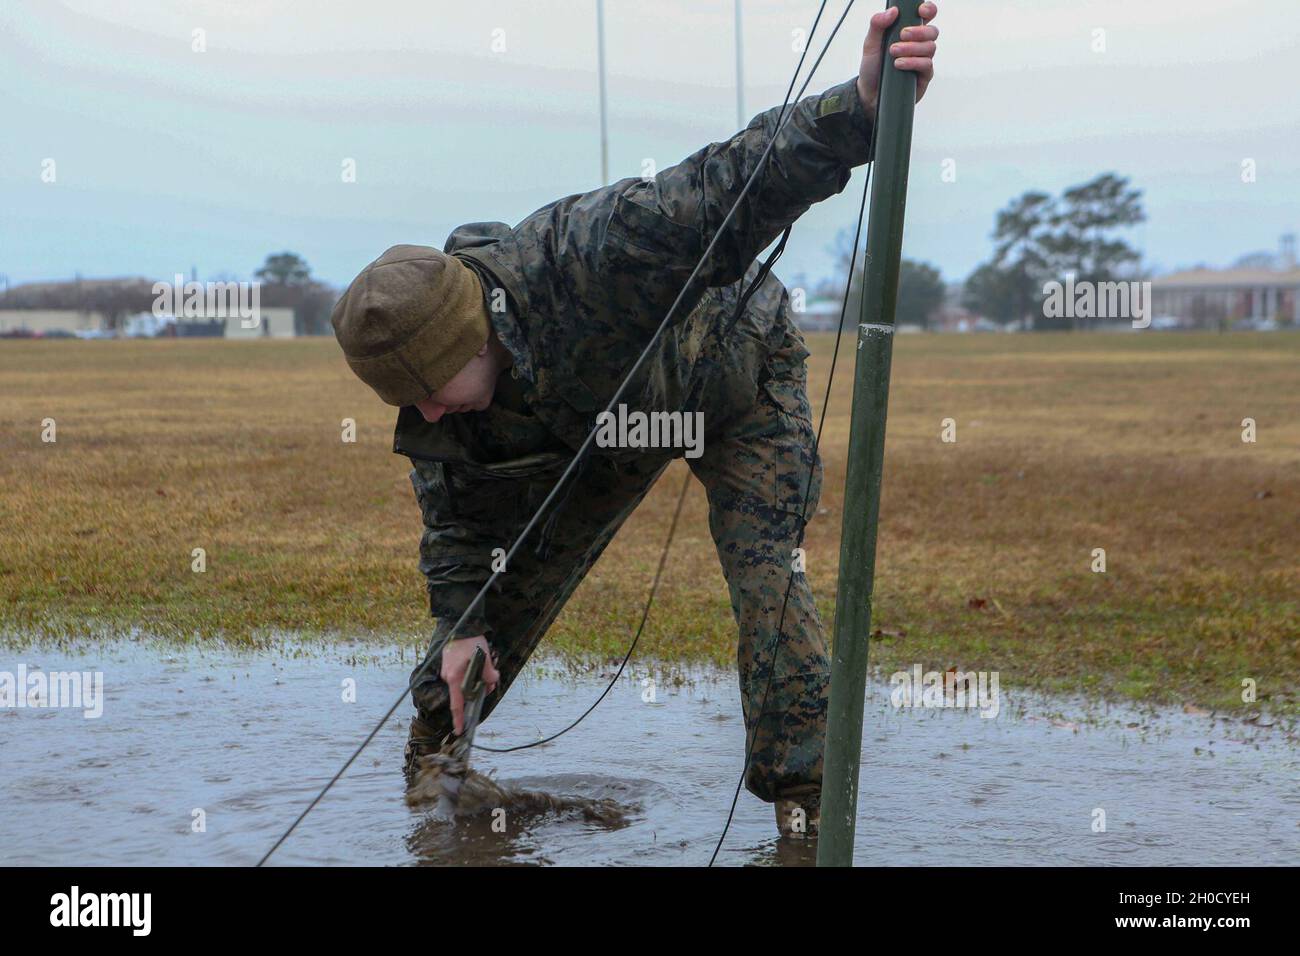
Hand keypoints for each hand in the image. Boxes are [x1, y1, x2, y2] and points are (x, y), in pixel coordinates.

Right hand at [440, 635, 499, 735]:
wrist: (461, 625)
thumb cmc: (470, 641)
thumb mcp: (483, 657)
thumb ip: (488, 673)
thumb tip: (492, 681)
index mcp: (454, 677)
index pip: (456, 703)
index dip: (458, 718)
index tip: (459, 730)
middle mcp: (448, 677)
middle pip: (465, 693)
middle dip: (480, 691)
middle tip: (491, 682)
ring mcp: (448, 672)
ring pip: (465, 684)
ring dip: (478, 681)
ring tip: (489, 670)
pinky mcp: (451, 667)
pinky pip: (462, 677)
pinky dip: (473, 675)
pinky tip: (481, 665)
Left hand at [857, 2, 938, 119]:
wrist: (869, 93)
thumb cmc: (873, 67)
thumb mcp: (870, 43)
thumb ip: (878, 24)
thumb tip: (892, 11)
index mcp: (909, 32)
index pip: (926, 16)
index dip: (928, 10)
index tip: (921, 10)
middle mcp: (918, 45)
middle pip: (932, 32)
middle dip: (918, 31)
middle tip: (902, 35)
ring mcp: (922, 60)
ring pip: (930, 47)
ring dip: (911, 48)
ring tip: (893, 52)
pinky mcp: (924, 76)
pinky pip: (927, 65)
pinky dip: (913, 62)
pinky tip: (899, 64)